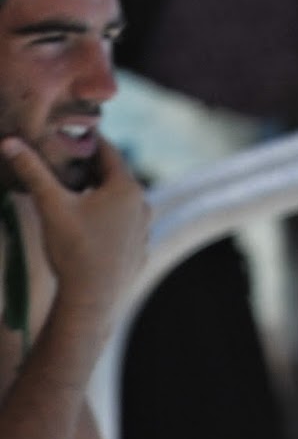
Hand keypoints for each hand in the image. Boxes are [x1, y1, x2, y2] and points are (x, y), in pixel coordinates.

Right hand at [0, 135, 147, 323]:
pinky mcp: (139, 251)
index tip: (75, 137)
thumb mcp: (51, 206)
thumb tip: (11, 142)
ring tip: (79, 195)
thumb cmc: (73, 250)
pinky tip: (91, 227)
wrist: (91, 302)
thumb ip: (33, 173)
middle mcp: (142, 204)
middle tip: (71, 164)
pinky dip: (109, 221)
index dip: (91, 143)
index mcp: (126, 187)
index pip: (109, 153)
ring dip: (102, 197)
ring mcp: (143, 229)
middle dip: (93, 170)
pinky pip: (124, 227)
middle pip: (115, 178)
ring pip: (121, 203)